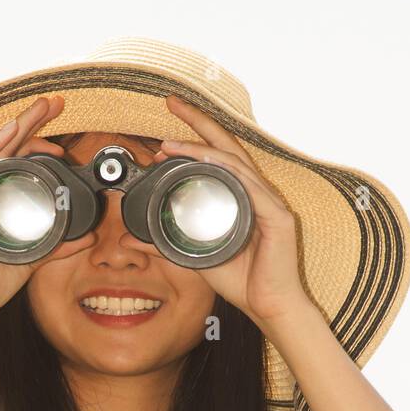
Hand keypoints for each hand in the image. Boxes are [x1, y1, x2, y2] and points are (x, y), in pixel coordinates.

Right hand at [0, 94, 92, 321]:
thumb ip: (61, 245)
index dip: (36, 142)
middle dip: (30, 122)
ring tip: (41, 108)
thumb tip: (91, 237)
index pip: (14, 161)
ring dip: (17, 126)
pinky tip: (12, 132)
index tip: (61, 136)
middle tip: (55, 103)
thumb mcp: (35, 257)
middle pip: (5, 147)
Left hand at [155, 95, 311, 328]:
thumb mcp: (193, 258)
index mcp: (239, 199)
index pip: (215, 159)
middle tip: (171, 103)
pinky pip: (251, 187)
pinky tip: (209, 163)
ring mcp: (269, 202)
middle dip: (198, 122)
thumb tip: (131, 237)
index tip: (161, 134)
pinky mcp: (278, 217)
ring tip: (172, 143)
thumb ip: (165, 245)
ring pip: (234, 163)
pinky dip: (229, 173)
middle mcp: (255, 193)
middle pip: (226, 147)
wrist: (269, 307)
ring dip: (203, 149)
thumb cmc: (242, 281)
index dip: (192, 139)